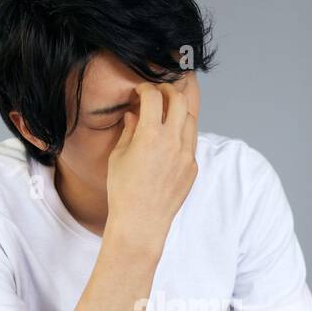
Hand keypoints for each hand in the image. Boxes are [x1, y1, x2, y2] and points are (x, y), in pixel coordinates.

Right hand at [104, 79, 198, 252]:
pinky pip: (191, 142)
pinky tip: (170, 139)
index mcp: (151, 135)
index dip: (146, 89)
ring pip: (190, 120)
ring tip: (168, 113)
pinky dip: (182, 133)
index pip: (154, 97)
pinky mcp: (192, 167)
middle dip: (169, 91)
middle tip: (159, 93)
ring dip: (179, 111)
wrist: (142, 221)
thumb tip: (133, 116)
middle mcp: (173, 142)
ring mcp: (186, 155)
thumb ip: (129, 131)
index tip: (141, 91)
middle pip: (179, 101)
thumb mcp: (119, 157)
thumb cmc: (124, 191)